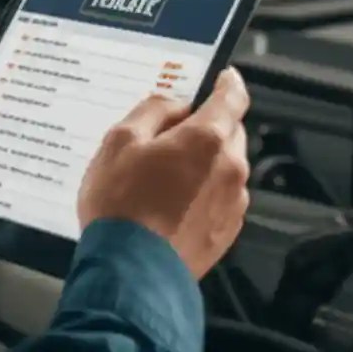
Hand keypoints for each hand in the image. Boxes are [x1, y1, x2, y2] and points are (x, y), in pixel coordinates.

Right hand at [77, 68, 250, 278]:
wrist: (131, 274)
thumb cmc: (121, 206)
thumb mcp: (119, 142)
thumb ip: (152, 111)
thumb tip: (174, 104)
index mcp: (207, 138)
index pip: (233, 96)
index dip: (226, 82)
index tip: (220, 77)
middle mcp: (230, 167)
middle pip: (228, 131)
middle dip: (205, 126)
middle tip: (167, 135)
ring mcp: (233, 202)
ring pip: (225, 166)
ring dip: (203, 162)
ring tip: (161, 178)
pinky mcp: (227, 231)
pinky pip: (220, 197)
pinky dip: (202, 192)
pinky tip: (170, 204)